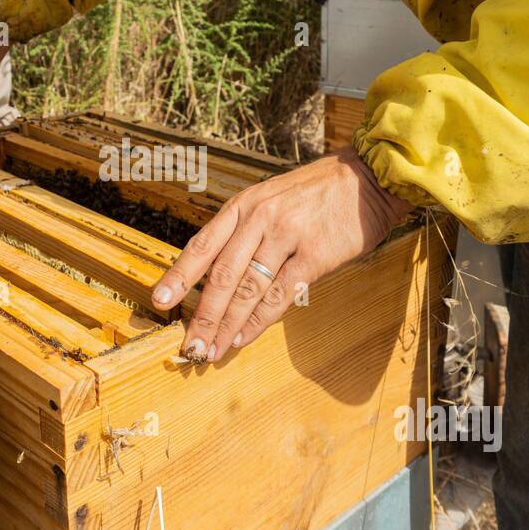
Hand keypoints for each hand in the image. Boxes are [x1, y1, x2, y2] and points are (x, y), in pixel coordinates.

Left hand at [150, 147, 412, 360]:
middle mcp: (259, 218)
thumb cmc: (317, 193)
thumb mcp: (271, 198)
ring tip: (213, 350)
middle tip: (190, 344)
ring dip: (228, 325)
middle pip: (221, 275)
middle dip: (203, 315)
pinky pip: (279, 295)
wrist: (368, 179)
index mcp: (243, 205)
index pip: (202, 245)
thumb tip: (219, 278)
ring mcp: (287, 235)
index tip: (160, 300)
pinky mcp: (314, 255)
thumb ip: (245, 231)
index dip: (179, 276)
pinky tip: (245, 338)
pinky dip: (259, 321)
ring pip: (247, 289)